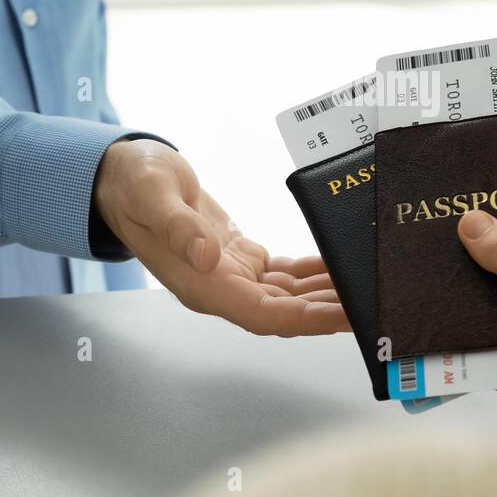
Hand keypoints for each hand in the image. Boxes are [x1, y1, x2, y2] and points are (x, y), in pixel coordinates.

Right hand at [93, 139, 348, 336]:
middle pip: (285, 311)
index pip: (263, 315)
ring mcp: (230, 274)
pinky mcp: (239, 257)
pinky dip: (312, 273)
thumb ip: (178, 227)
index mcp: (200, 285)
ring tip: (366, 284)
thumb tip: (207, 254)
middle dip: (329, 310)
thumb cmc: (132, 184)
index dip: (306, 320)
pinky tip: (338, 265)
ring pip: (288, 296)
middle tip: (374, 304)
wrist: (122, 176)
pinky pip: (282, 274)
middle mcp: (219, 287)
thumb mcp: (151, 196)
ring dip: (326, 293)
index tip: (344, 319)